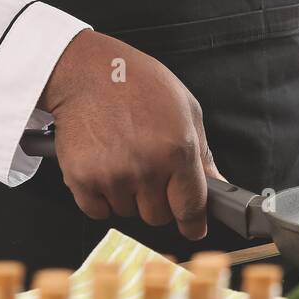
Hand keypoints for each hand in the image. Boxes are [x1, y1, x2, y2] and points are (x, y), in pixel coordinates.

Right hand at [38, 30, 220, 238]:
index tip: (194, 228)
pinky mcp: (82, 179)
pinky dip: (100, 197)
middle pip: (158, 216)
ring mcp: (113, 175)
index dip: (194, 223)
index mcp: (177, 150)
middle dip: (157, 201)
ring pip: (127, 213)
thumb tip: (217, 183)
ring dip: (127, 196)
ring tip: (123, 159)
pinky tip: (103, 167)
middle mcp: (146, 167)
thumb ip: (202, 152)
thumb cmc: (137, 83)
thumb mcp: (185, 109)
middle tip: (149, 172)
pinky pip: (97, 210)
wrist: (86, 71)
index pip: (191, 207)